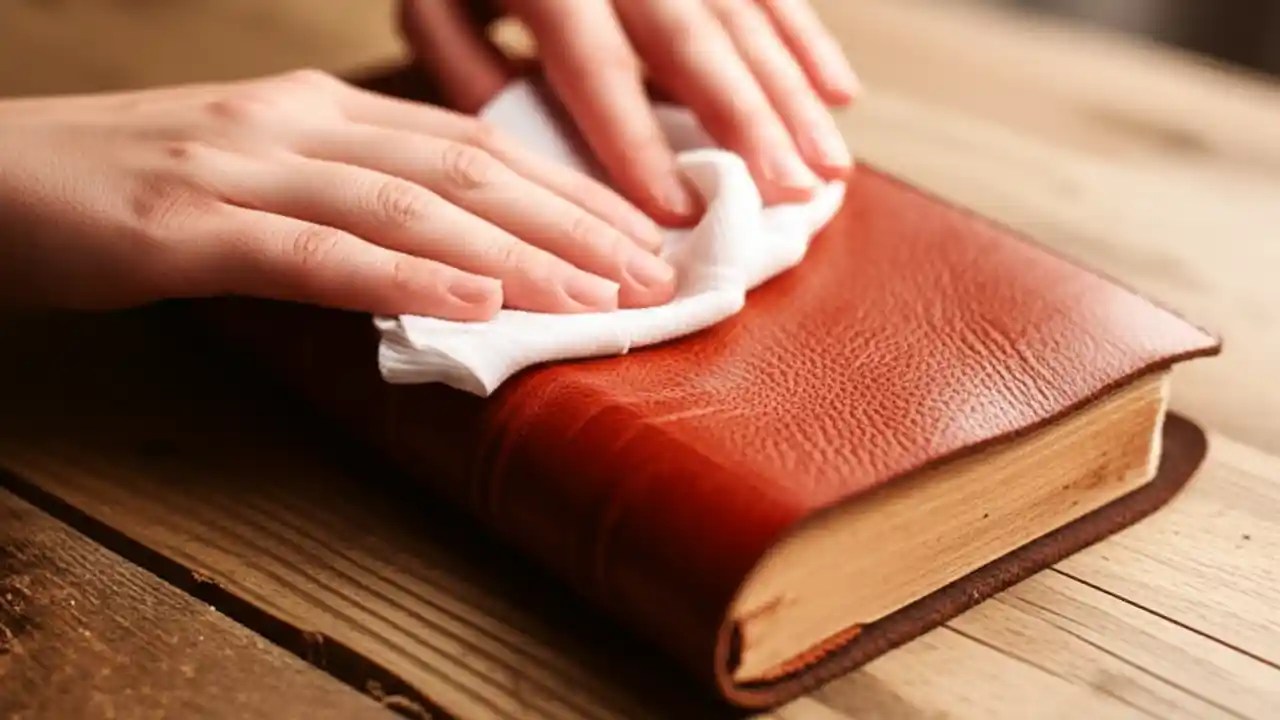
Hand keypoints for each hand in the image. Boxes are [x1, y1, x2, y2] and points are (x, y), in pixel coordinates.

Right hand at [0, 70, 673, 318]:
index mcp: (320, 107)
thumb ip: (350, 197)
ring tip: (597, 298)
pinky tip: (476, 307)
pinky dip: (404, 278)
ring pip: (409, 207)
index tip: (640, 237)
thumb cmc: (128, 183)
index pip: (472, 146)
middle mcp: (296, 122)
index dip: (565, 190)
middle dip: (570, 223)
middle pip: (466, 170)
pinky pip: (315, 251)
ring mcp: (241, 166)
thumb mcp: (257, 172)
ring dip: (516, 255)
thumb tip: (453, 254)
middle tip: (653, 274)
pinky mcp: (187, 224)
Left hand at [400, 0, 858, 224]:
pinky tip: (841, 94)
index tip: (674, 211)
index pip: (597, 66)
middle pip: (693, 41)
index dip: (636, 140)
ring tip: (828, 170)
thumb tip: (522, 139)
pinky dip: (807, 40)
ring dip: (793, 95)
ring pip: (744, 18)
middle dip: (748, 122)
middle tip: (789, 194)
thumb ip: (463, 58)